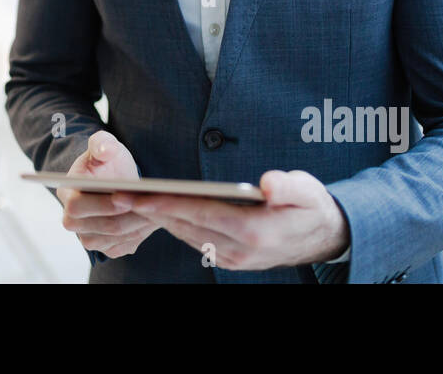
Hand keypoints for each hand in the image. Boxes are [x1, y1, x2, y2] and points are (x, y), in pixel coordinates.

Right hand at [58, 130, 159, 258]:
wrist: (114, 180)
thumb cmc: (107, 162)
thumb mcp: (105, 145)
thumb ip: (101, 143)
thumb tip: (103, 150)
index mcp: (67, 194)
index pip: (78, 207)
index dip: (103, 205)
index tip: (127, 197)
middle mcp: (73, 221)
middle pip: (104, 226)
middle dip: (131, 215)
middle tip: (155, 205)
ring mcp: (88, 237)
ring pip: (118, 237)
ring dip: (140, 225)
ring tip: (160, 210)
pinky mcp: (105, 248)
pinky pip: (125, 245)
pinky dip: (141, 233)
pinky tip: (152, 218)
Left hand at [113, 169, 349, 270]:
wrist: (324, 238)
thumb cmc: (312, 207)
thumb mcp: (308, 191)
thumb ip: (287, 187)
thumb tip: (267, 184)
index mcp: (255, 231)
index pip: (202, 215)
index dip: (169, 204)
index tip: (141, 196)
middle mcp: (240, 250)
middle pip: (186, 226)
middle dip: (151, 210)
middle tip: (118, 195)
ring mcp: (233, 258)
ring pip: (186, 235)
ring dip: (158, 219)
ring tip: (130, 200)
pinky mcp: (230, 258)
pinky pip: (194, 240)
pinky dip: (174, 225)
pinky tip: (157, 211)